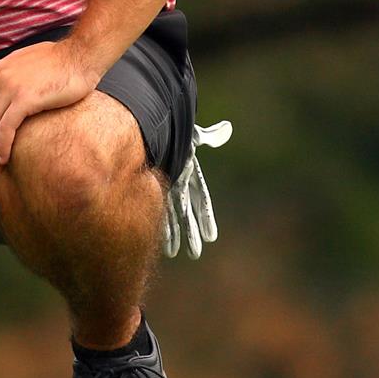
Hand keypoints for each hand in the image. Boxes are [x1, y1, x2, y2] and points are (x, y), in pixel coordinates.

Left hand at [0, 40, 103, 168]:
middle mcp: (1, 76)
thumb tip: (19, 95)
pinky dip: (1, 146)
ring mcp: (11, 86)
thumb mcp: (33, 65)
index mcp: (1, 69)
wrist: (83, 55)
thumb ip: (19, 77)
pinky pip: (5, 128)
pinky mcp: (24, 98)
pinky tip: (4, 158)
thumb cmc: (66, 62)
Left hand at [164, 120, 230, 258]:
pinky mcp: (151, 186)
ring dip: (172, 234)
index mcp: (190, 173)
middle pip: (186, 213)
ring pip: (170, 215)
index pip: (201, 200)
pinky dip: (157, 222)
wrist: (152, 125)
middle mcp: (179, 183)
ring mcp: (165, 186)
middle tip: (195, 253)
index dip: (206, 218)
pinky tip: (157, 237)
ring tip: (174, 252)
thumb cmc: (173, 130)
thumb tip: (227, 130)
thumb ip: (209, 135)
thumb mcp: (192, 134)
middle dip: (191, 232)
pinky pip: (154, 208)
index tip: (211, 236)